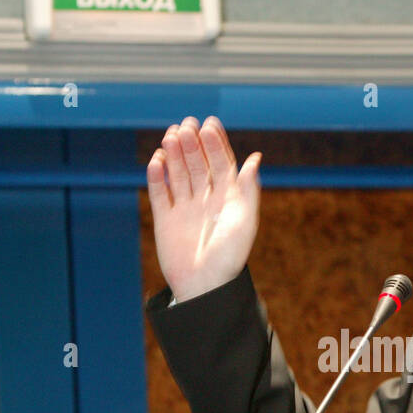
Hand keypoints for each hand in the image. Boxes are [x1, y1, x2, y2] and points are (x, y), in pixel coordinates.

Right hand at [147, 115, 261, 300]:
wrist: (204, 288)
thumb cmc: (229, 257)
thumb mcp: (244, 222)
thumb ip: (247, 190)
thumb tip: (255, 158)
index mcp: (229, 198)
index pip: (221, 163)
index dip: (215, 144)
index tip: (208, 125)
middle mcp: (207, 199)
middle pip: (198, 164)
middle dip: (192, 144)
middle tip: (186, 125)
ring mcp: (185, 208)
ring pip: (178, 173)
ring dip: (175, 154)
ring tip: (171, 136)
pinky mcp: (165, 219)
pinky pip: (160, 192)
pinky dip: (157, 176)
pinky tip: (156, 161)